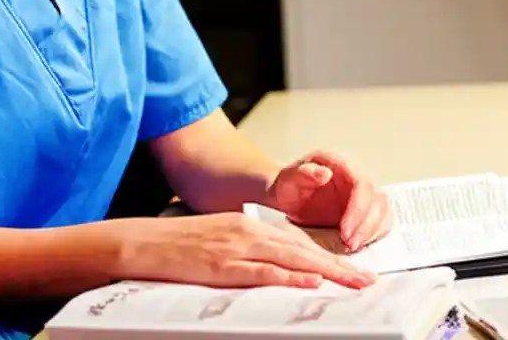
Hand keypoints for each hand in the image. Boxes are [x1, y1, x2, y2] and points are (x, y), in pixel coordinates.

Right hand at [115, 213, 375, 288]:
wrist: (141, 242)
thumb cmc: (178, 246)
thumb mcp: (221, 241)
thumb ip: (250, 251)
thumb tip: (278, 270)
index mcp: (250, 226)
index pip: (300, 242)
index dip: (329, 257)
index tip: (354, 270)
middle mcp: (249, 232)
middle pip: (304, 249)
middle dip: (339, 266)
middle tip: (366, 280)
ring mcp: (236, 248)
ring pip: (291, 258)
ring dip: (326, 271)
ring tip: (351, 282)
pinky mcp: (222, 266)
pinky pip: (261, 272)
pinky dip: (288, 277)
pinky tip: (309, 282)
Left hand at [264, 150, 393, 250]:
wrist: (288, 195)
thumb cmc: (288, 185)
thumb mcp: (288, 178)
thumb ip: (304, 174)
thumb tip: (324, 172)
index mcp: (343, 164)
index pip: (363, 184)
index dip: (359, 209)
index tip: (346, 232)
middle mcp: (358, 176)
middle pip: (378, 199)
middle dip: (367, 225)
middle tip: (350, 244)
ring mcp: (363, 194)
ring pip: (383, 211)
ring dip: (372, 231)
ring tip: (352, 247)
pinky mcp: (365, 210)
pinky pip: (380, 222)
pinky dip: (373, 235)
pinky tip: (358, 245)